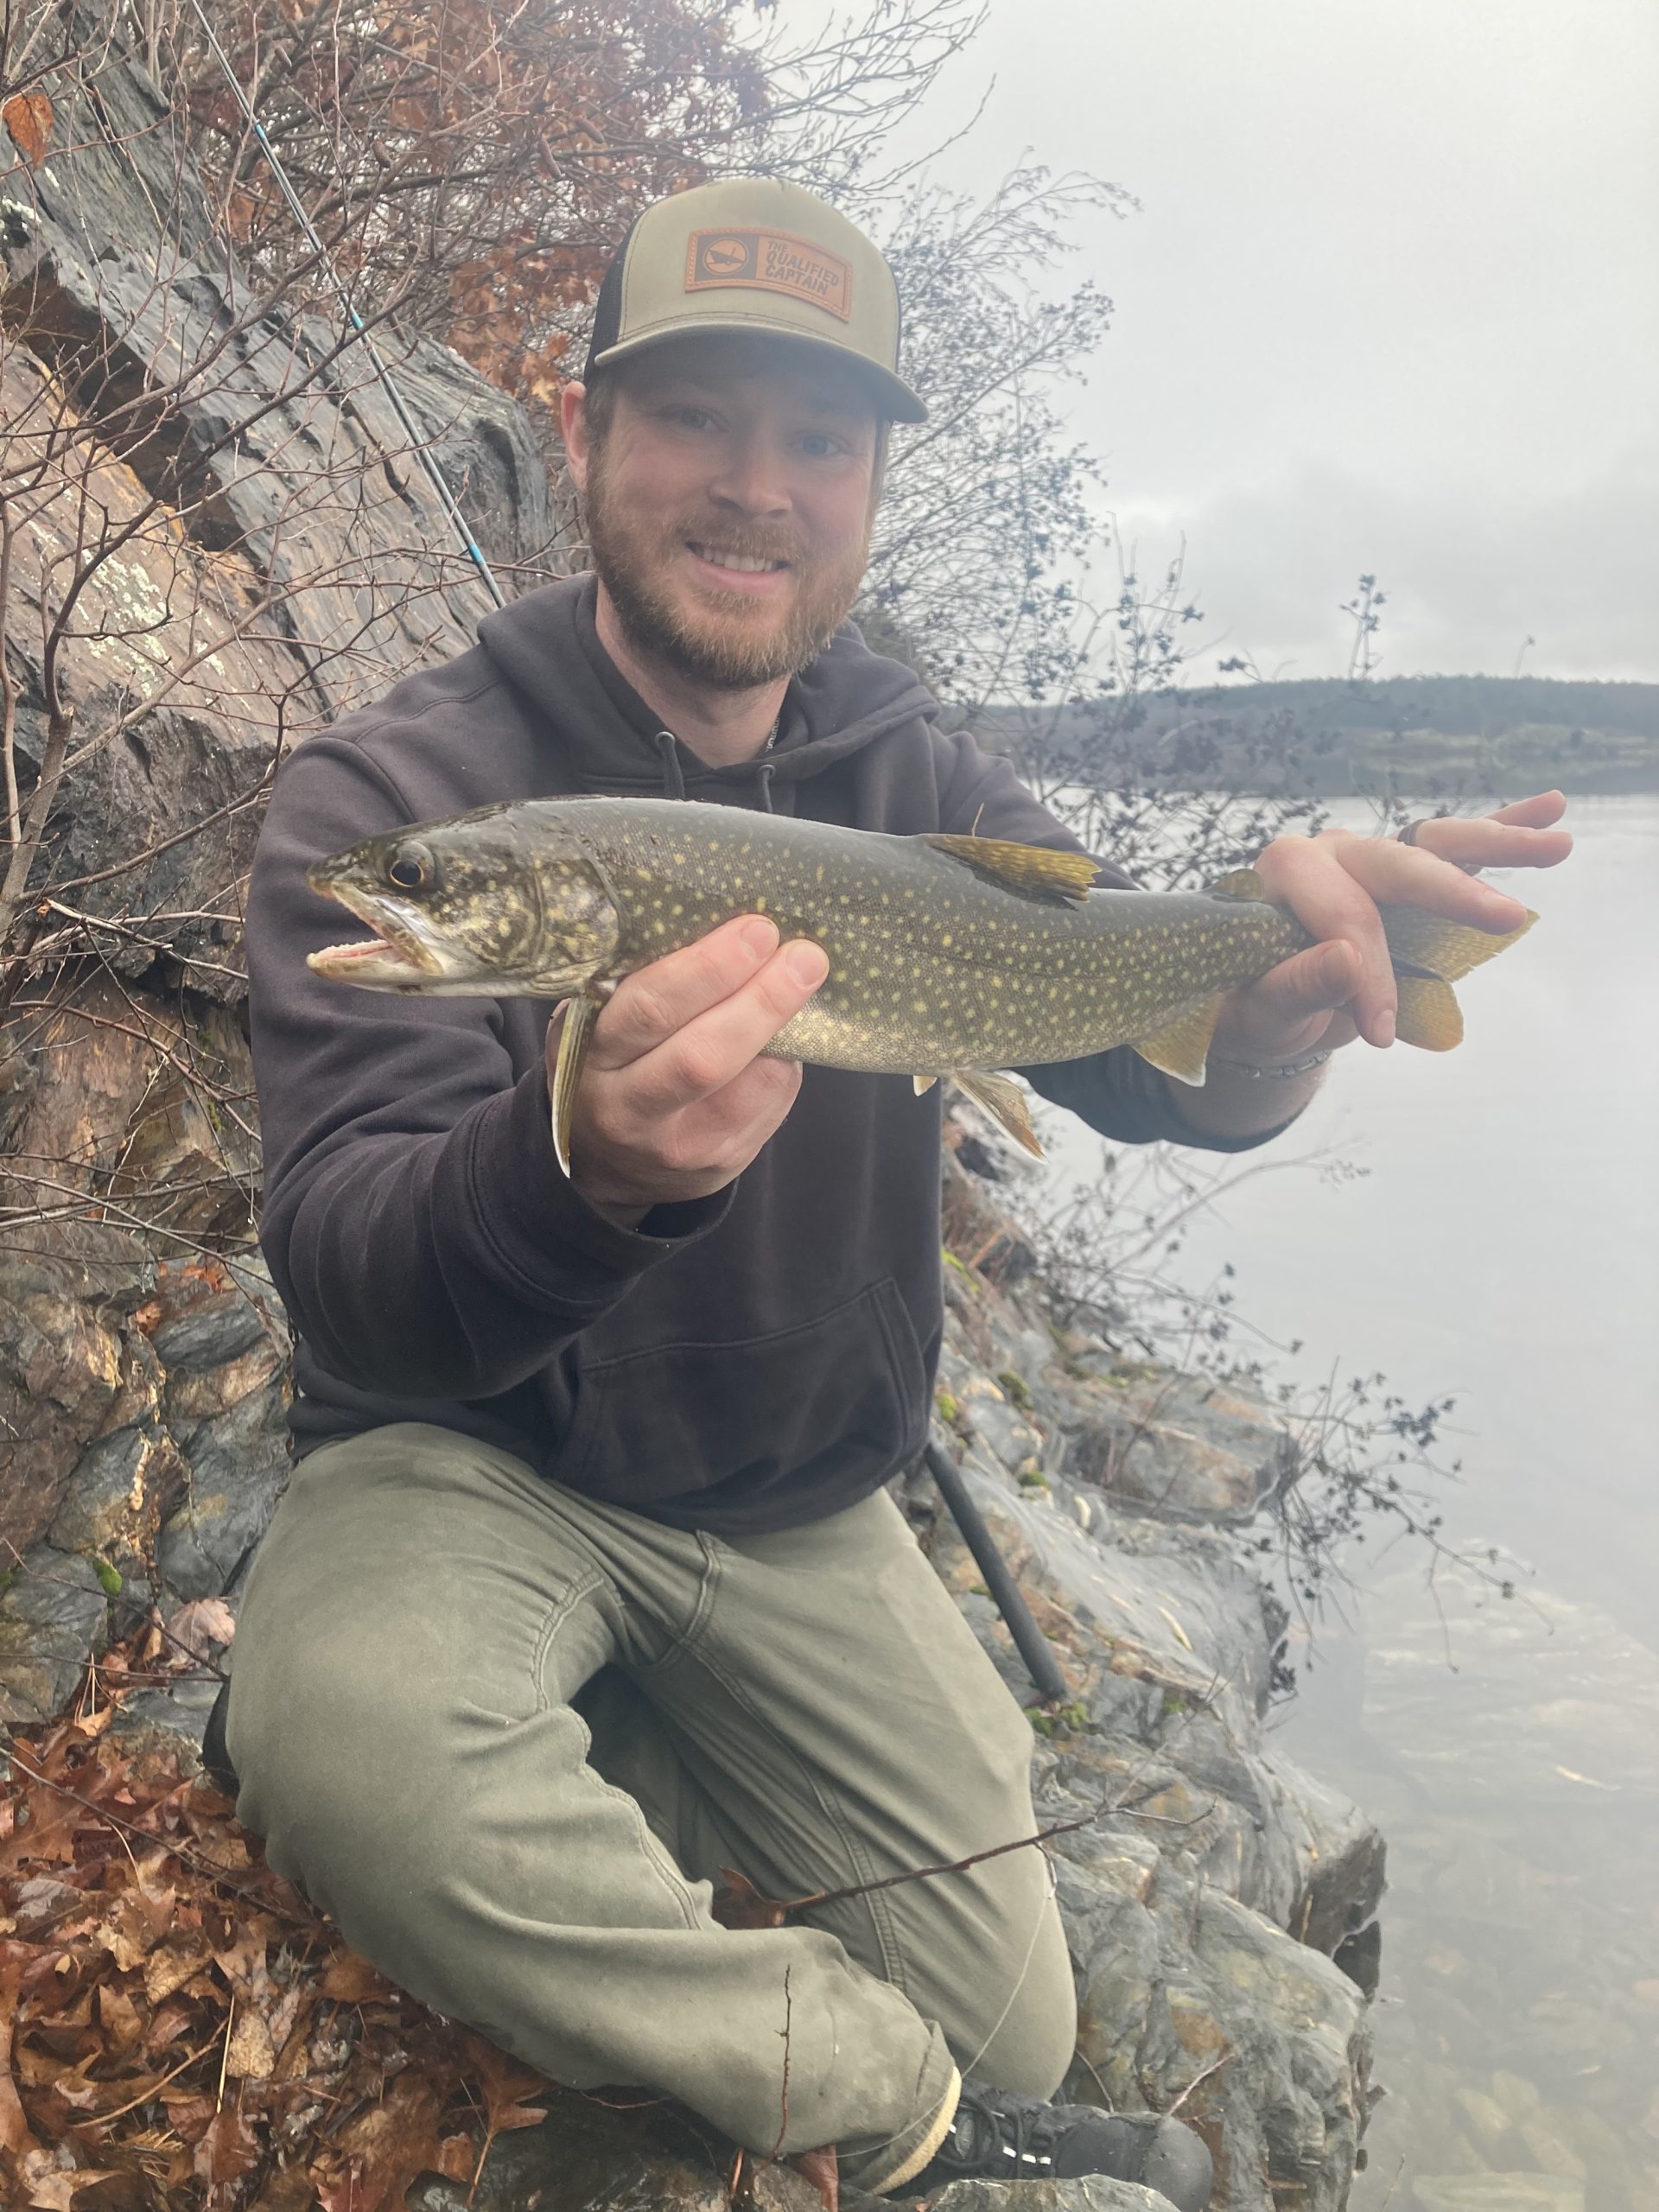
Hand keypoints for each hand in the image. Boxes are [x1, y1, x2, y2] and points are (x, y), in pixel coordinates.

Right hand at [546, 913, 828, 1220]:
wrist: (611, 1164)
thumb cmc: (611, 1066)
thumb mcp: (599, 1025)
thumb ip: (640, 985)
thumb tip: (725, 923)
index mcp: (591, 1059)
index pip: (648, 1012)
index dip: (708, 970)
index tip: (756, 930)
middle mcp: (632, 1109)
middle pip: (703, 1056)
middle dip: (762, 999)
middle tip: (804, 955)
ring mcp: (681, 1144)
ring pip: (750, 1085)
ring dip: (785, 1025)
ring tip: (804, 974)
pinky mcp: (724, 1161)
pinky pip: (771, 1103)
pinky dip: (786, 1057)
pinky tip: (789, 1028)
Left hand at [1211, 790, 1573, 1062]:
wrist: (1257, 1007)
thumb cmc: (1252, 1006)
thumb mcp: (1260, 1011)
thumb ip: (1296, 986)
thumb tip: (1347, 961)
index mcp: (1284, 872)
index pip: (1343, 913)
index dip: (1369, 972)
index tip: (1380, 1032)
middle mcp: (1330, 852)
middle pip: (1399, 862)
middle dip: (1453, 892)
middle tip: (1507, 920)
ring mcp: (1368, 857)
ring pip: (1437, 843)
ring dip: (1499, 843)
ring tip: (1556, 843)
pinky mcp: (1401, 875)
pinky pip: (1454, 849)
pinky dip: (1501, 831)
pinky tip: (1549, 815)